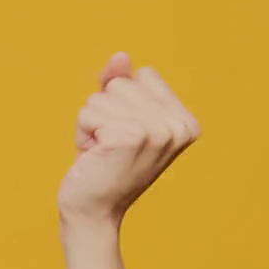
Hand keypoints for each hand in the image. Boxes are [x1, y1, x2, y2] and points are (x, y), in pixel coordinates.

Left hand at [57, 53, 199, 226]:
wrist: (93, 212)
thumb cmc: (105, 167)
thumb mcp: (119, 120)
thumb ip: (122, 85)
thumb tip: (120, 55)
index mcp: (185, 121)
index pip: (143, 75)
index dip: (122, 102)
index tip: (124, 136)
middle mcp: (177, 126)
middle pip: (121, 83)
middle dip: (103, 113)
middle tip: (109, 148)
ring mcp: (156, 131)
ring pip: (102, 96)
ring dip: (91, 124)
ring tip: (102, 153)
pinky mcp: (129, 136)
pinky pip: (89, 112)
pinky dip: (82, 133)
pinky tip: (93, 156)